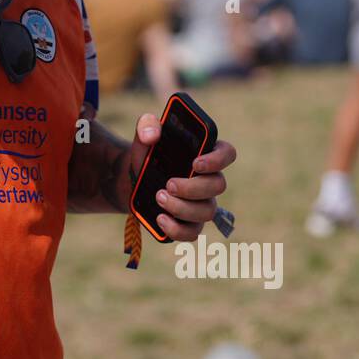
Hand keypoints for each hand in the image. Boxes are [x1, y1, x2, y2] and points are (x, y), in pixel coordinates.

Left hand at [122, 113, 236, 241]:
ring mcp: (201, 203)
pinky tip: (160, 218)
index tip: (195, 163)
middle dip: (193, 187)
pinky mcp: (188, 223)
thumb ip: (147, 126)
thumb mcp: (143, 137)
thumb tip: (152, 134)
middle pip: (218, 186)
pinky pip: (193, 233)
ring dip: (182, 207)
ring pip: (207, 211)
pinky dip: (177, 229)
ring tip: (158, 197)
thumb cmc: (146, 155)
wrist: (132, 180)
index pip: (227, 153)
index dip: (217, 160)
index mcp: (204, 154)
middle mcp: (208, 179)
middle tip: (168, 184)